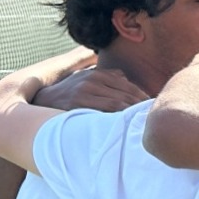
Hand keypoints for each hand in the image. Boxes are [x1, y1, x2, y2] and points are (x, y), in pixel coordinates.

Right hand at [34, 67, 149, 112]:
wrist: (44, 99)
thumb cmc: (71, 91)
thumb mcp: (87, 77)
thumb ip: (107, 76)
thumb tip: (125, 78)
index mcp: (99, 73)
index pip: (129, 85)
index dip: (143, 97)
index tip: (154, 106)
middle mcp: (93, 80)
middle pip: (126, 94)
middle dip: (142, 106)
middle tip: (153, 117)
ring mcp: (85, 91)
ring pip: (118, 104)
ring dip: (133, 113)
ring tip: (144, 122)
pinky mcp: (78, 104)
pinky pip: (105, 112)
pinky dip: (118, 118)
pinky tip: (127, 125)